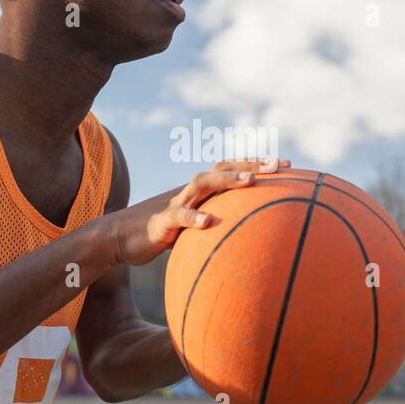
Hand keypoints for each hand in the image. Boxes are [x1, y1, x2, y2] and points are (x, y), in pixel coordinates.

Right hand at [105, 158, 289, 266]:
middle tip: (279, 165)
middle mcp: (189, 192)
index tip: (287, 165)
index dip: (257, 165)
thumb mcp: (190, 229)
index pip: (230, 170)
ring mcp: (175, 203)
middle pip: (222, 168)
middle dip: (251, 164)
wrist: (117, 238)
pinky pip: (178, 217)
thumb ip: (212, 227)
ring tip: (251, 182)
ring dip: (227, 181)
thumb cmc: (158, 234)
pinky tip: (208, 223)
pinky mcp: (160, 222)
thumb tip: (243, 239)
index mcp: (199, 192)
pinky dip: (193, 218)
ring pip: (202, 184)